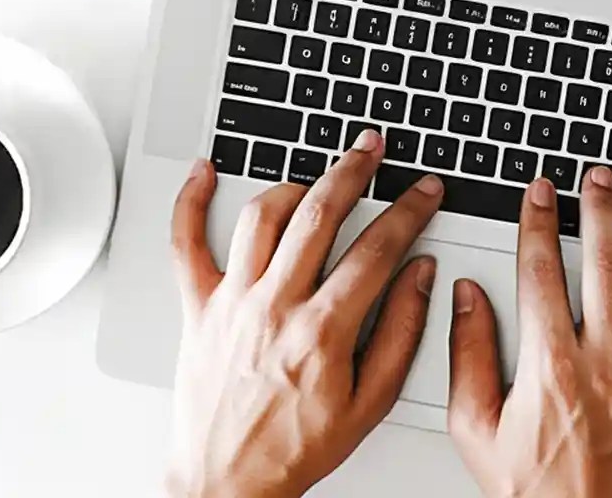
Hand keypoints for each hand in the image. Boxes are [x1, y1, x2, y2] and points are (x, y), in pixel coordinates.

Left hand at [166, 131, 441, 497]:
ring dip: (295, 183)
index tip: (425, 190)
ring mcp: (231, 303)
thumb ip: (402, 333)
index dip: (409, 210)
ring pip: (262, 216)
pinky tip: (203, 170)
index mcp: (323, 330)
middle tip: (372, 147)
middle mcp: (274, 306)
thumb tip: (422, 276)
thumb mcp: (371, 403)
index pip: (377, 249)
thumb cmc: (297, 450)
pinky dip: (190, 201)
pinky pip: (185, 244)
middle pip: (320, 213)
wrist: (228, 484)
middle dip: (354, 170)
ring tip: (318, 176)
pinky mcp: (197, 309)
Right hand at [447, 167, 611, 497]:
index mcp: (552, 365)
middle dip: (598, 206)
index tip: (538, 194)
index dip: (537, 220)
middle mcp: (608, 359)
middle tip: (595, 180)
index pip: (541, 268)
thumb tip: (466, 296)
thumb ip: (466, 355)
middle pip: (607, 258)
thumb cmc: (537, 492)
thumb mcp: (476, 429)